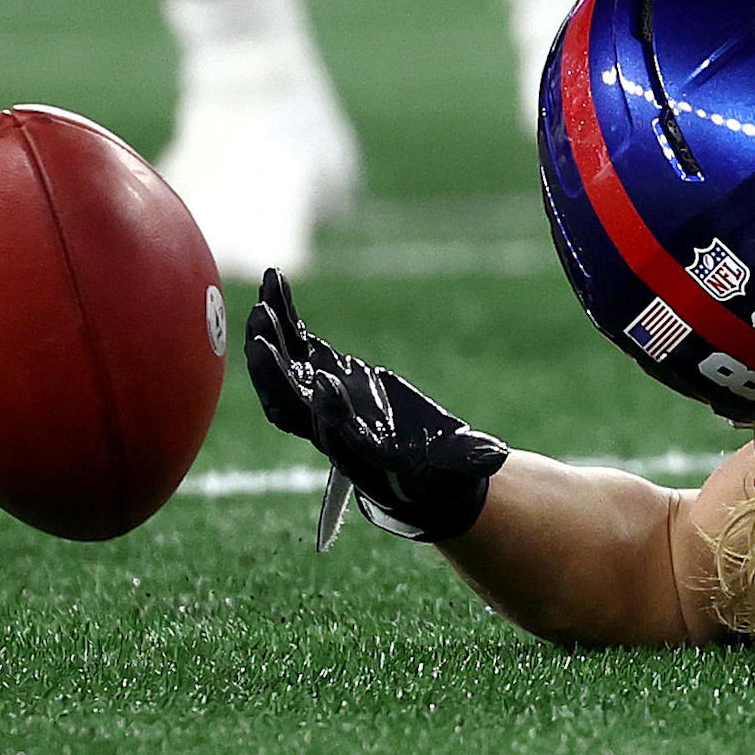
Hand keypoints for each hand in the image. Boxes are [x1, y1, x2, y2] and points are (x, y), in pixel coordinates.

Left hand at [245, 272, 510, 545]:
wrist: (417, 467)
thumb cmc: (443, 471)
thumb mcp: (461, 466)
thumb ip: (471, 459)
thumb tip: (493, 457)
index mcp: (360, 452)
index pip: (335, 435)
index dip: (327, 412)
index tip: (325, 383)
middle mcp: (329, 426)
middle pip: (289, 406)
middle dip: (272, 376)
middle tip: (260, 341)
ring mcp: (319, 398)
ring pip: (281, 374)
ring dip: (268, 342)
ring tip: (261, 308)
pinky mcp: (322, 372)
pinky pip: (293, 344)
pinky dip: (282, 315)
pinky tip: (272, 282)